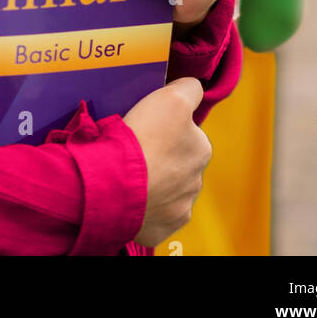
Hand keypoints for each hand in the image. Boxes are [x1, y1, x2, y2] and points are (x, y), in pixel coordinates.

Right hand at [122, 77, 211, 245]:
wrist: (114, 183)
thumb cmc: (144, 137)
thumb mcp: (172, 97)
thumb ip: (190, 88)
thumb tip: (193, 89)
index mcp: (201, 150)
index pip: (190, 133)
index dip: (170, 128)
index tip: (151, 128)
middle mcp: (196, 182)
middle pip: (179, 163)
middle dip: (163, 158)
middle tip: (138, 151)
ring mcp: (178, 208)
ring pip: (167, 190)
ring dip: (154, 183)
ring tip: (130, 174)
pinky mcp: (160, 229)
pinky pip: (153, 215)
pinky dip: (144, 207)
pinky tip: (130, 195)